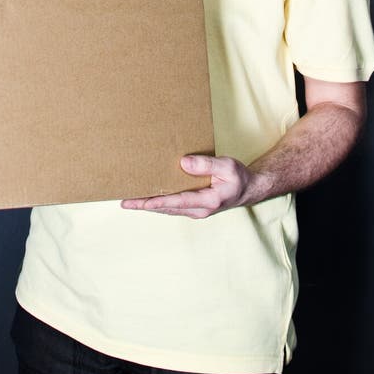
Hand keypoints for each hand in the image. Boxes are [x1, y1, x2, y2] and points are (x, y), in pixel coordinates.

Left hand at [121, 154, 258, 218]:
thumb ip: (206, 164)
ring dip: (148, 205)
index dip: (159, 202)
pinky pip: (171, 206)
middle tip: (125, 202)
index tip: (142, 202)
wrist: (248, 189)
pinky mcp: (193, 207)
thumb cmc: (238, 177)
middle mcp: (199, 210)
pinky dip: (157, 203)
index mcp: (208, 201)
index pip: (178, 202)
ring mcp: (195, 210)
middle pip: (167, 208)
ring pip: (167, 209)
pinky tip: (146, 198)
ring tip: (129, 201)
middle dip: (145, 206)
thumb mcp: (227, 166)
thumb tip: (183, 163)